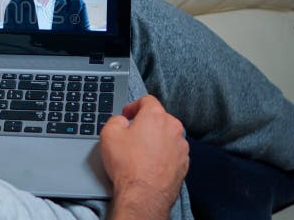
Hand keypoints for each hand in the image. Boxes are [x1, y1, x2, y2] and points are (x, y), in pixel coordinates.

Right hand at [100, 95, 188, 219]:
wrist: (143, 194)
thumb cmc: (127, 164)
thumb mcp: (109, 134)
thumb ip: (115, 120)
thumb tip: (122, 121)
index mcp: (156, 116)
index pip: (147, 100)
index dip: (134, 105)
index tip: (127, 115)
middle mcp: (173, 128)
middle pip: (159, 118)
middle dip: (145, 123)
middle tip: (131, 134)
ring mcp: (181, 147)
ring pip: (166, 136)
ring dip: (155, 139)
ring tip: (140, 152)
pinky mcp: (184, 164)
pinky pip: (171, 152)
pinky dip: (162, 154)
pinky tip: (149, 164)